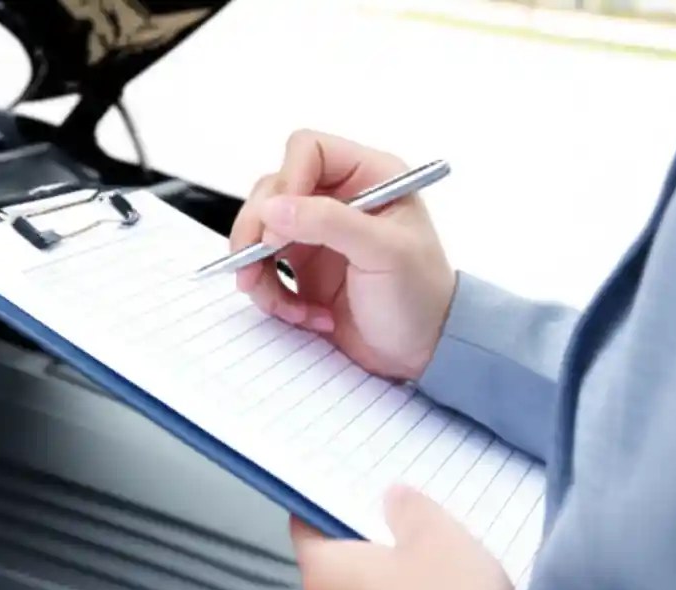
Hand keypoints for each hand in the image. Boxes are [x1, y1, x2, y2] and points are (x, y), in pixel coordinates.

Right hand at [229, 130, 456, 381]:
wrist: (421, 352)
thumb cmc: (421, 298)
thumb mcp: (384, 253)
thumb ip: (329, 222)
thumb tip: (273, 207)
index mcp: (368, 178)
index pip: (308, 150)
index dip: (287, 180)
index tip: (280, 222)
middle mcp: (339, 198)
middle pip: (273, 190)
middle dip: (257, 229)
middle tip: (254, 264)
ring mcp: (317, 233)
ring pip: (259, 229)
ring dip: (258, 268)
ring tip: (281, 304)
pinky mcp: (303, 267)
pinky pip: (263, 268)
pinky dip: (271, 294)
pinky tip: (304, 315)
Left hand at [291, 485, 515, 589]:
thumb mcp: (439, 537)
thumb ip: (410, 509)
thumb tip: (393, 498)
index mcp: (325, 574)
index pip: (305, 528)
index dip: (325, 505)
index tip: (349, 493)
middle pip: (337, 571)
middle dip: (367, 552)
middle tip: (407, 534)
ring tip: (434, 581)